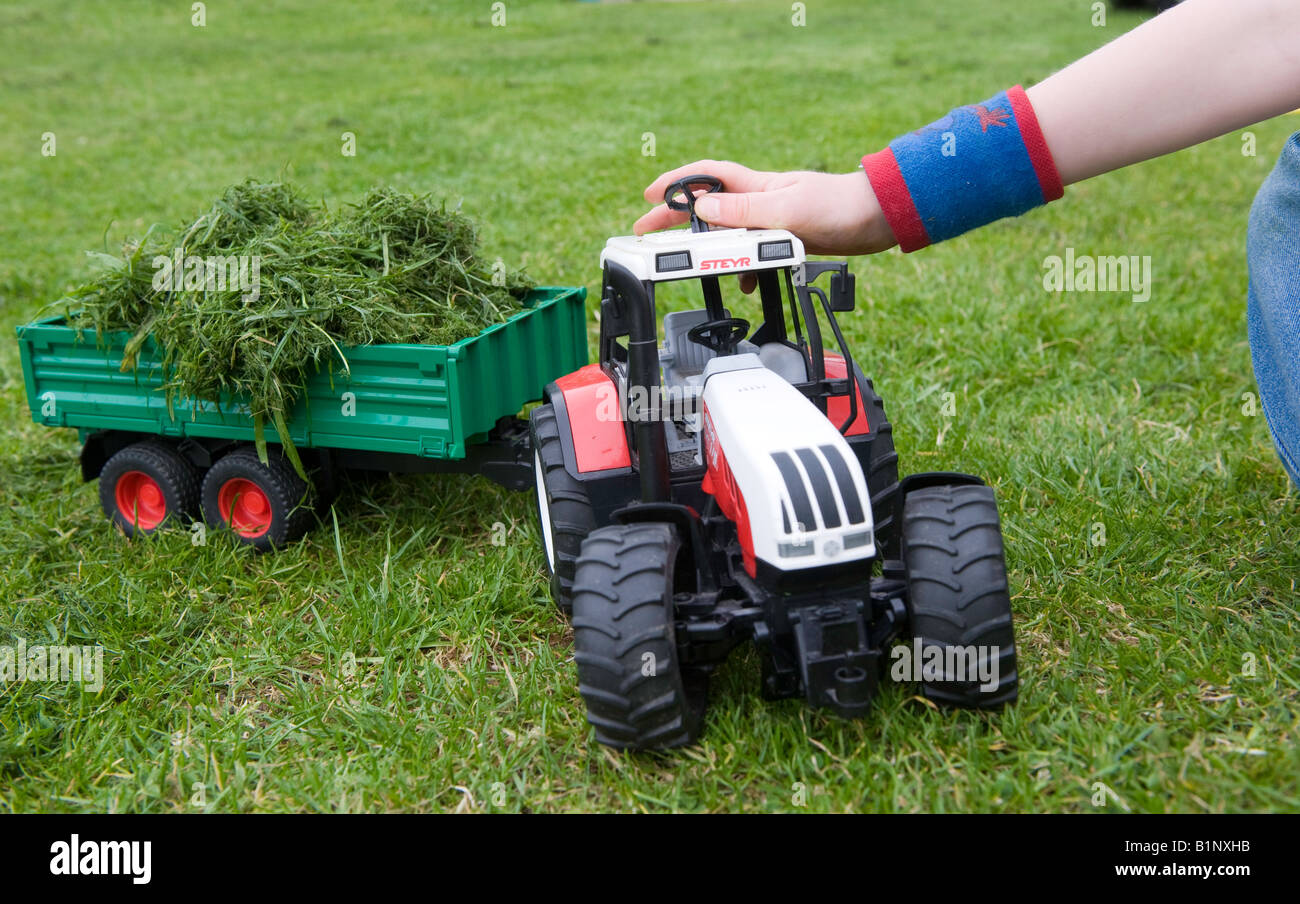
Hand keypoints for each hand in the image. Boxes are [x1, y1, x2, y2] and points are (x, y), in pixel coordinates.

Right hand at [634, 160, 897, 255]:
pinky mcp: (788, 237)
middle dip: (675, 218)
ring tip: (689, 263)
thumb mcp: (786, 210)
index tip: (648, 195)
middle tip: (647, 231)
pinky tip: (747, 285)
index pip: (705, 178)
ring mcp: (773, 219)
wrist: (877, 217)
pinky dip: (745, 269)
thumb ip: (745, 211)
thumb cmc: (838, 206)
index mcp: (756, 187)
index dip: (674, 183)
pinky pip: (755, 253)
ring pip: (729, 233)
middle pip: (707, 208)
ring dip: (707, 247)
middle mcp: (760, 201)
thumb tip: (703, 209)